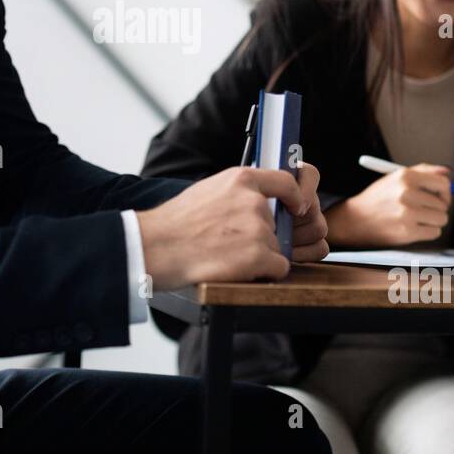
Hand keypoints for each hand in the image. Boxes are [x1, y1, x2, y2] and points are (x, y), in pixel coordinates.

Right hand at [137, 162, 327, 290]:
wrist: (157, 247)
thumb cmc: (176, 224)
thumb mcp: (209, 190)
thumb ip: (238, 192)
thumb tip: (259, 201)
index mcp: (241, 179)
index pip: (286, 182)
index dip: (295, 198)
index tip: (296, 208)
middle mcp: (253, 201)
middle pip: (279, 224)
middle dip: (263, 238)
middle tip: (233, 244)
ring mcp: (258, 228)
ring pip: (277, 248)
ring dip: (259, 257)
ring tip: (226, 255)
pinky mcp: (258, 255)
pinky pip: (278, 268)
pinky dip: (263, 273)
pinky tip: (236, 268)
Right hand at [323, 163, 451, 247]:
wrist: (356, 218)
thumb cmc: (378, 197)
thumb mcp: (396, 177)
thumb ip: (424, 171)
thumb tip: (447, 172)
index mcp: (406, 176)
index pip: (443, 183)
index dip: (445, 192)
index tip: (438, 196)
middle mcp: (407, 193)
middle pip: (443, 204)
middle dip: (437, 208)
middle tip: (424, 209)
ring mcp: (407, 213)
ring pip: (441, 219)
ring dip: (434, 220)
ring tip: (419, 218)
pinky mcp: (407, 232)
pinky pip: (434, 232)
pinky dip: (428, 231)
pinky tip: (415, 227)